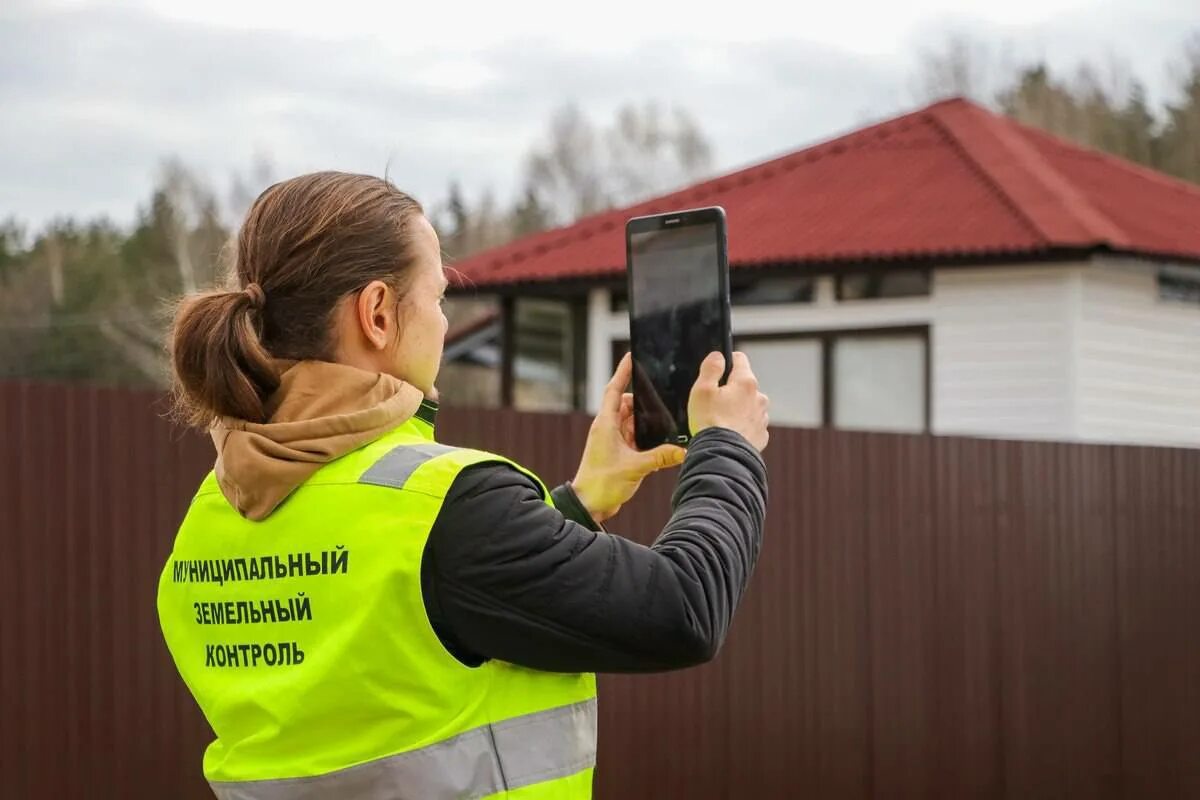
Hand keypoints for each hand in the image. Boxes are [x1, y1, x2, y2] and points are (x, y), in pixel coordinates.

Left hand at [571, 353, 685, 522]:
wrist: (589, 505)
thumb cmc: (602, 483)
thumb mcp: (635, 467)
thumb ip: (660, 457)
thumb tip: (683, 450)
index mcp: (606, 424)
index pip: (614, 390)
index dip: (623, 372)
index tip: (632, 356)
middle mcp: (608, 428)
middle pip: (628, 405)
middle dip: (644, 401)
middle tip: (664, 396)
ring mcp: (613, 440)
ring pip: (633, 422)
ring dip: (647, 422)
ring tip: (667, 419)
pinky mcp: (619, 452)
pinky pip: (635, 437)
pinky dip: (646, 437)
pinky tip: (662, 440)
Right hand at [688, 351, 769, 450]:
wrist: (721, 455)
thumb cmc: (710, 423)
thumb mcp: (702, 389)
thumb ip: (711, 368)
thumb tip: (718, 356)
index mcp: (745, 383)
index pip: (740, 359)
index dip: (727, 361)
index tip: (718, 370)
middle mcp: (759, 398)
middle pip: (744, 384)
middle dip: (731, 390)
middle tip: (714, 402)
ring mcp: (761, 417)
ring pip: (749, 405)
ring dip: (738, 409)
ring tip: (721, 420)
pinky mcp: (761, 435)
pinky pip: (751, 424)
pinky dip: (742, 426)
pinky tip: (729, 432)